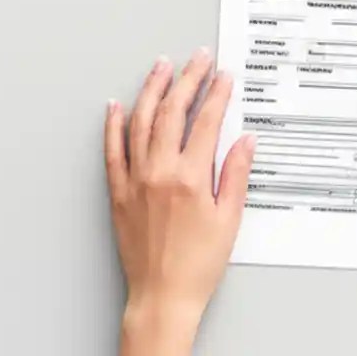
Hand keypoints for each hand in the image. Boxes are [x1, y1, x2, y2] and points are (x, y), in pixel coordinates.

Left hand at [104, 49, 256, 355]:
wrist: (163, 295)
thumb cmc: (197, 265)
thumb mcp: (229, 219)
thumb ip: (235, 174)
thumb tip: (243, 141)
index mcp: (190, 177)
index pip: (206, 121)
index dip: (216, 94)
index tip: (223, 77)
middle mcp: (159, 173)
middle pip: (172, 112)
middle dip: (188, 80)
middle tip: (197, 60)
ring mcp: (135, 180)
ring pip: (141, 122)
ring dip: (151, 90)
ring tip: (161, 68)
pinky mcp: (119, 192)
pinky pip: (113, 150)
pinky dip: (114, 125)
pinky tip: (117, 107)